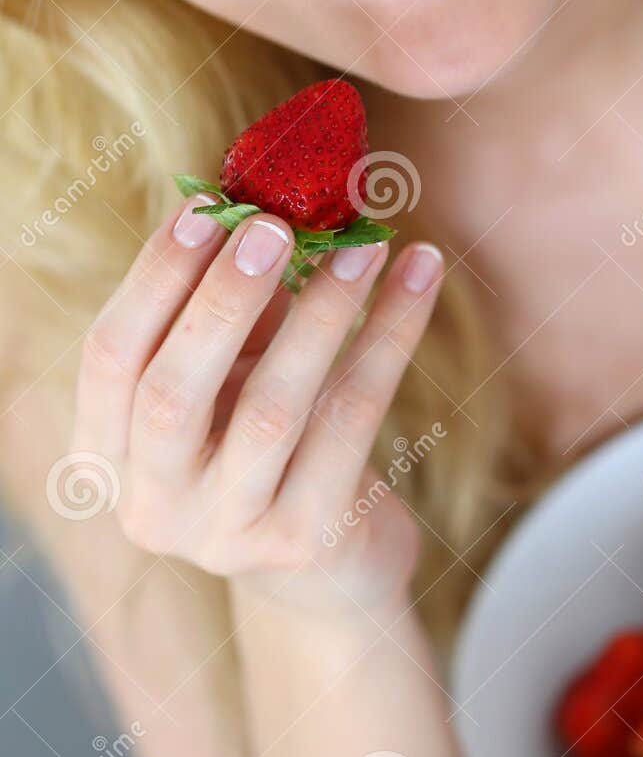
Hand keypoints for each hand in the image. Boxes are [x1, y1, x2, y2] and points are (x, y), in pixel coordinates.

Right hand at [72, 194, 444, 616]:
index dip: (154, 280)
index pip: (109, 358)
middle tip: (273, 225)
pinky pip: (353, 421)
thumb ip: (234, 299)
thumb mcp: (233, 369)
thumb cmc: (266, 431)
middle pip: (172, 394)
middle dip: (223, 299)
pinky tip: (419, 276)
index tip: (205, 208)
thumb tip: (266, 193)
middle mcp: (153, 505)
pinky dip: (389, 336)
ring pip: (272, 409)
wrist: (330, 563)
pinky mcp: (308, 540)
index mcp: (108, 453)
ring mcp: (227, 535)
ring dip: (322, 313)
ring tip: (365, 246)